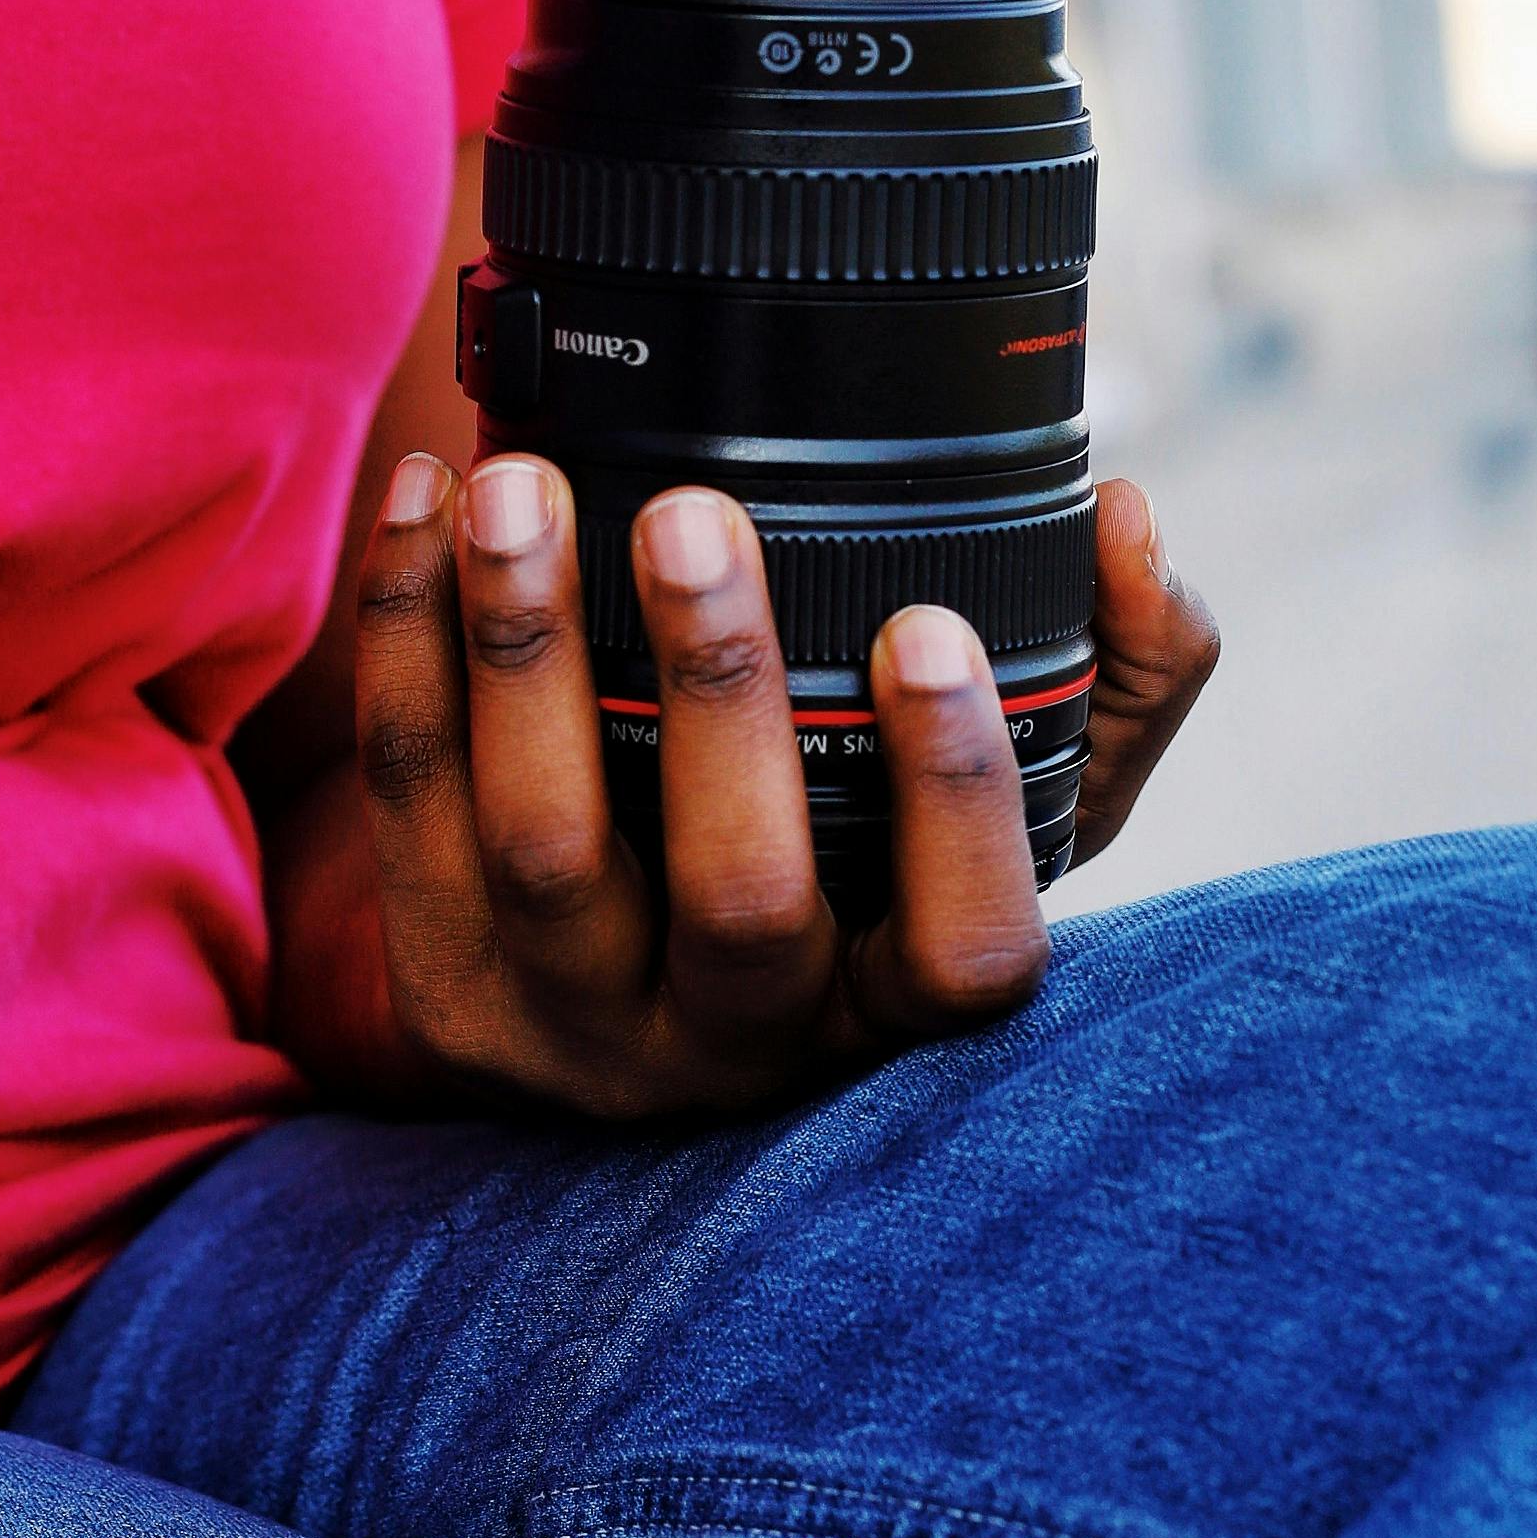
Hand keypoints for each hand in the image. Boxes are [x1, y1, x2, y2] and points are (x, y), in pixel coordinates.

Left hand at [348, 458, 1215, 1118]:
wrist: (623, 1018)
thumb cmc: (862, 884)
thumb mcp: (1016, 811)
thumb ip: (1112, 671)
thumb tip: (1128, 524)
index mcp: (896, 1011)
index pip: (964, 951)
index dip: (953, 801)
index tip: (926, 633)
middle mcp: (743, 1048)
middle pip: (738, 896)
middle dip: (714, 689)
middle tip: (691, 515)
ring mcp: (577, 1024)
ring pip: (543, 846)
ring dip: (524, 651)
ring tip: (520, 489)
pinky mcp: (441, 978)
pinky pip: (410, 797)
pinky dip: (408, 637)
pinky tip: (423, 502)